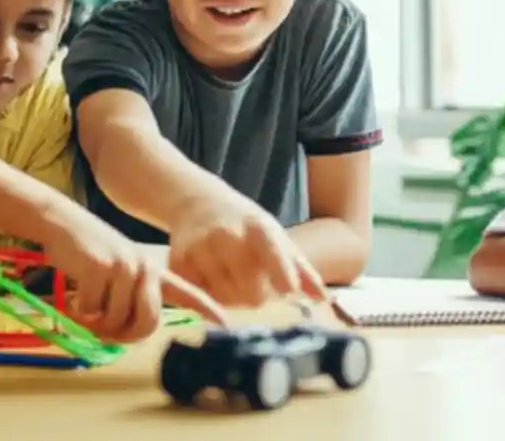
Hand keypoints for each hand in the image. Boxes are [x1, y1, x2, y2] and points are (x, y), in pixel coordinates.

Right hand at [41, 206, 227, 342]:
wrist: (63, 222)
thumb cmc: (90, 255)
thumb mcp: (119, 272)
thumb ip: (132, 299)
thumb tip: (131, 334)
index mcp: (153, 271)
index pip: (187, 292)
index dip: (206, 308)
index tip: (225, 324)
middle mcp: (145, 268)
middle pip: (148, 323)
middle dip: (124, 335)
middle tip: (104, 329)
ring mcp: (125, 267)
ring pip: (117, 321)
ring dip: (97, 322)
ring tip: (87, 305)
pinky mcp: (102, 268)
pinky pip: (93, 312)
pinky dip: (81, 310)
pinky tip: (77, 291)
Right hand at [167, 191, 327, 307]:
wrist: (197, 203)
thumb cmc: (245, 225)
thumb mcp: (276, 236)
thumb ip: (301, 269)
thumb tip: (325, 299)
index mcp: (257, 228)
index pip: (272, 252)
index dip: (281, 272)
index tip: (289, 289)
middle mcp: (227, 236)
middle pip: (252, 292)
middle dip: (259, 297)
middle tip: (257, 287)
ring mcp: (200, 249)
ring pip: (227, 300)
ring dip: (235, 300)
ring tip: (235, 281)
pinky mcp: (179, 264)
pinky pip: (202, 299)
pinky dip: (211, 298)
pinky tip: (214, 281)